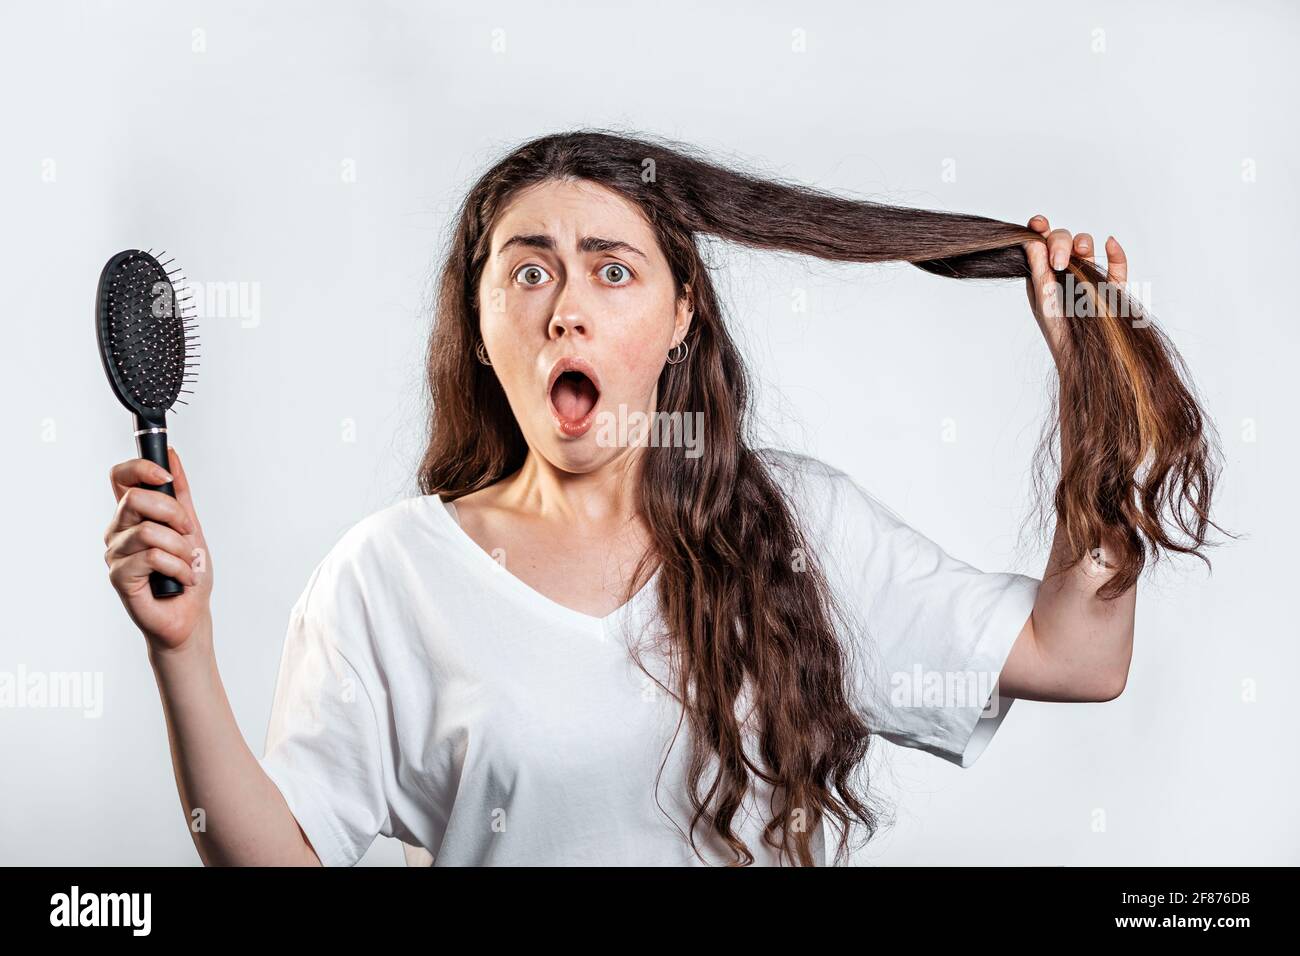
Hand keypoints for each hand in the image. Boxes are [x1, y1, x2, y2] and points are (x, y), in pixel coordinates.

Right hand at [104, 447, 213, 650]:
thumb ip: (180, 492)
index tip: (165, 475)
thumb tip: (172, 454)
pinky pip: (152, 556)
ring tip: (186, 564)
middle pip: (135, 498)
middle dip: (173, 514)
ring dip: (181, 548)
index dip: (139, 468)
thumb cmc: (188, 573)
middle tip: (188, 533)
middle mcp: (118, 531)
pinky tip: (181, 578)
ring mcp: (115, 553)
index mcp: (132, 515)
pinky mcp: (118, 576)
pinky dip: (178, 567)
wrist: (190, 614)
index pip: (119, 477)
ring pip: (149, 530)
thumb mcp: (190, 526)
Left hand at [1022, 215, 1127, 366]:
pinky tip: (1110, 243)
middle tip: (1058, 262)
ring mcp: (1088, 276)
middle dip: (1061, 242)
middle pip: (1063, 240)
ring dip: (1083, 242)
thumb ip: (1038, 271)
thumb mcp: (1043, 302)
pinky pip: (1117, 264)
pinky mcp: (1112, 285)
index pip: (1040, 243)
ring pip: (1087, 246)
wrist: (1083, 357)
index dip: (1039, 229)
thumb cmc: (1058, 334)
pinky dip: (1116, 252)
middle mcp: (1063, 271)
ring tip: (1080, 254)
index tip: (1038, 223)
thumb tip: (1032, 241)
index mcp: (1042, 274)